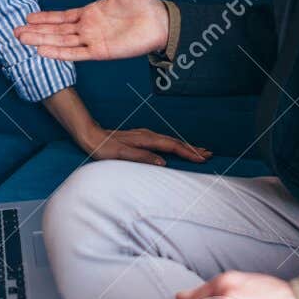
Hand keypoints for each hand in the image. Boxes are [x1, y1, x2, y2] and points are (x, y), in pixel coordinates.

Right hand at [13, 0, 168, 60]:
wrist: (160, 19)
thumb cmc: (143, 3)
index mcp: (90, 14)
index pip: (61, 17)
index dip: (44, 18)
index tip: (27, 18)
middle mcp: (87, 29)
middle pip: (56, 31)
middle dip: (36, 32)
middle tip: (15, 31)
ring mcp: (92, 41)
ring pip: (61, 42)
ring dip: (41, 41)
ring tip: (22, 40)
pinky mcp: (100, 52)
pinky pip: (75, 54)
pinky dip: (59, 53)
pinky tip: (43, 51)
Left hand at [77, 124, 211, 165]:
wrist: (90, 136)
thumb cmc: (104, 147)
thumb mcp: (121, 155)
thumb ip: (141, 157)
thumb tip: (162, 162)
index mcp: (146, 139)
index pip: (172, 146)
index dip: (188, 152)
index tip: (202, 158)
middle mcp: (148, 135)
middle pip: (175, 142)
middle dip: (191, 148)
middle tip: (208, 154)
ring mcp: (144, 136)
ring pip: (170, 141)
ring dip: (184, 146)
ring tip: (197, 151)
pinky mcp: (140, 138)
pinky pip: (163, 142)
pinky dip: (174, 145)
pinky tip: (175, 148)